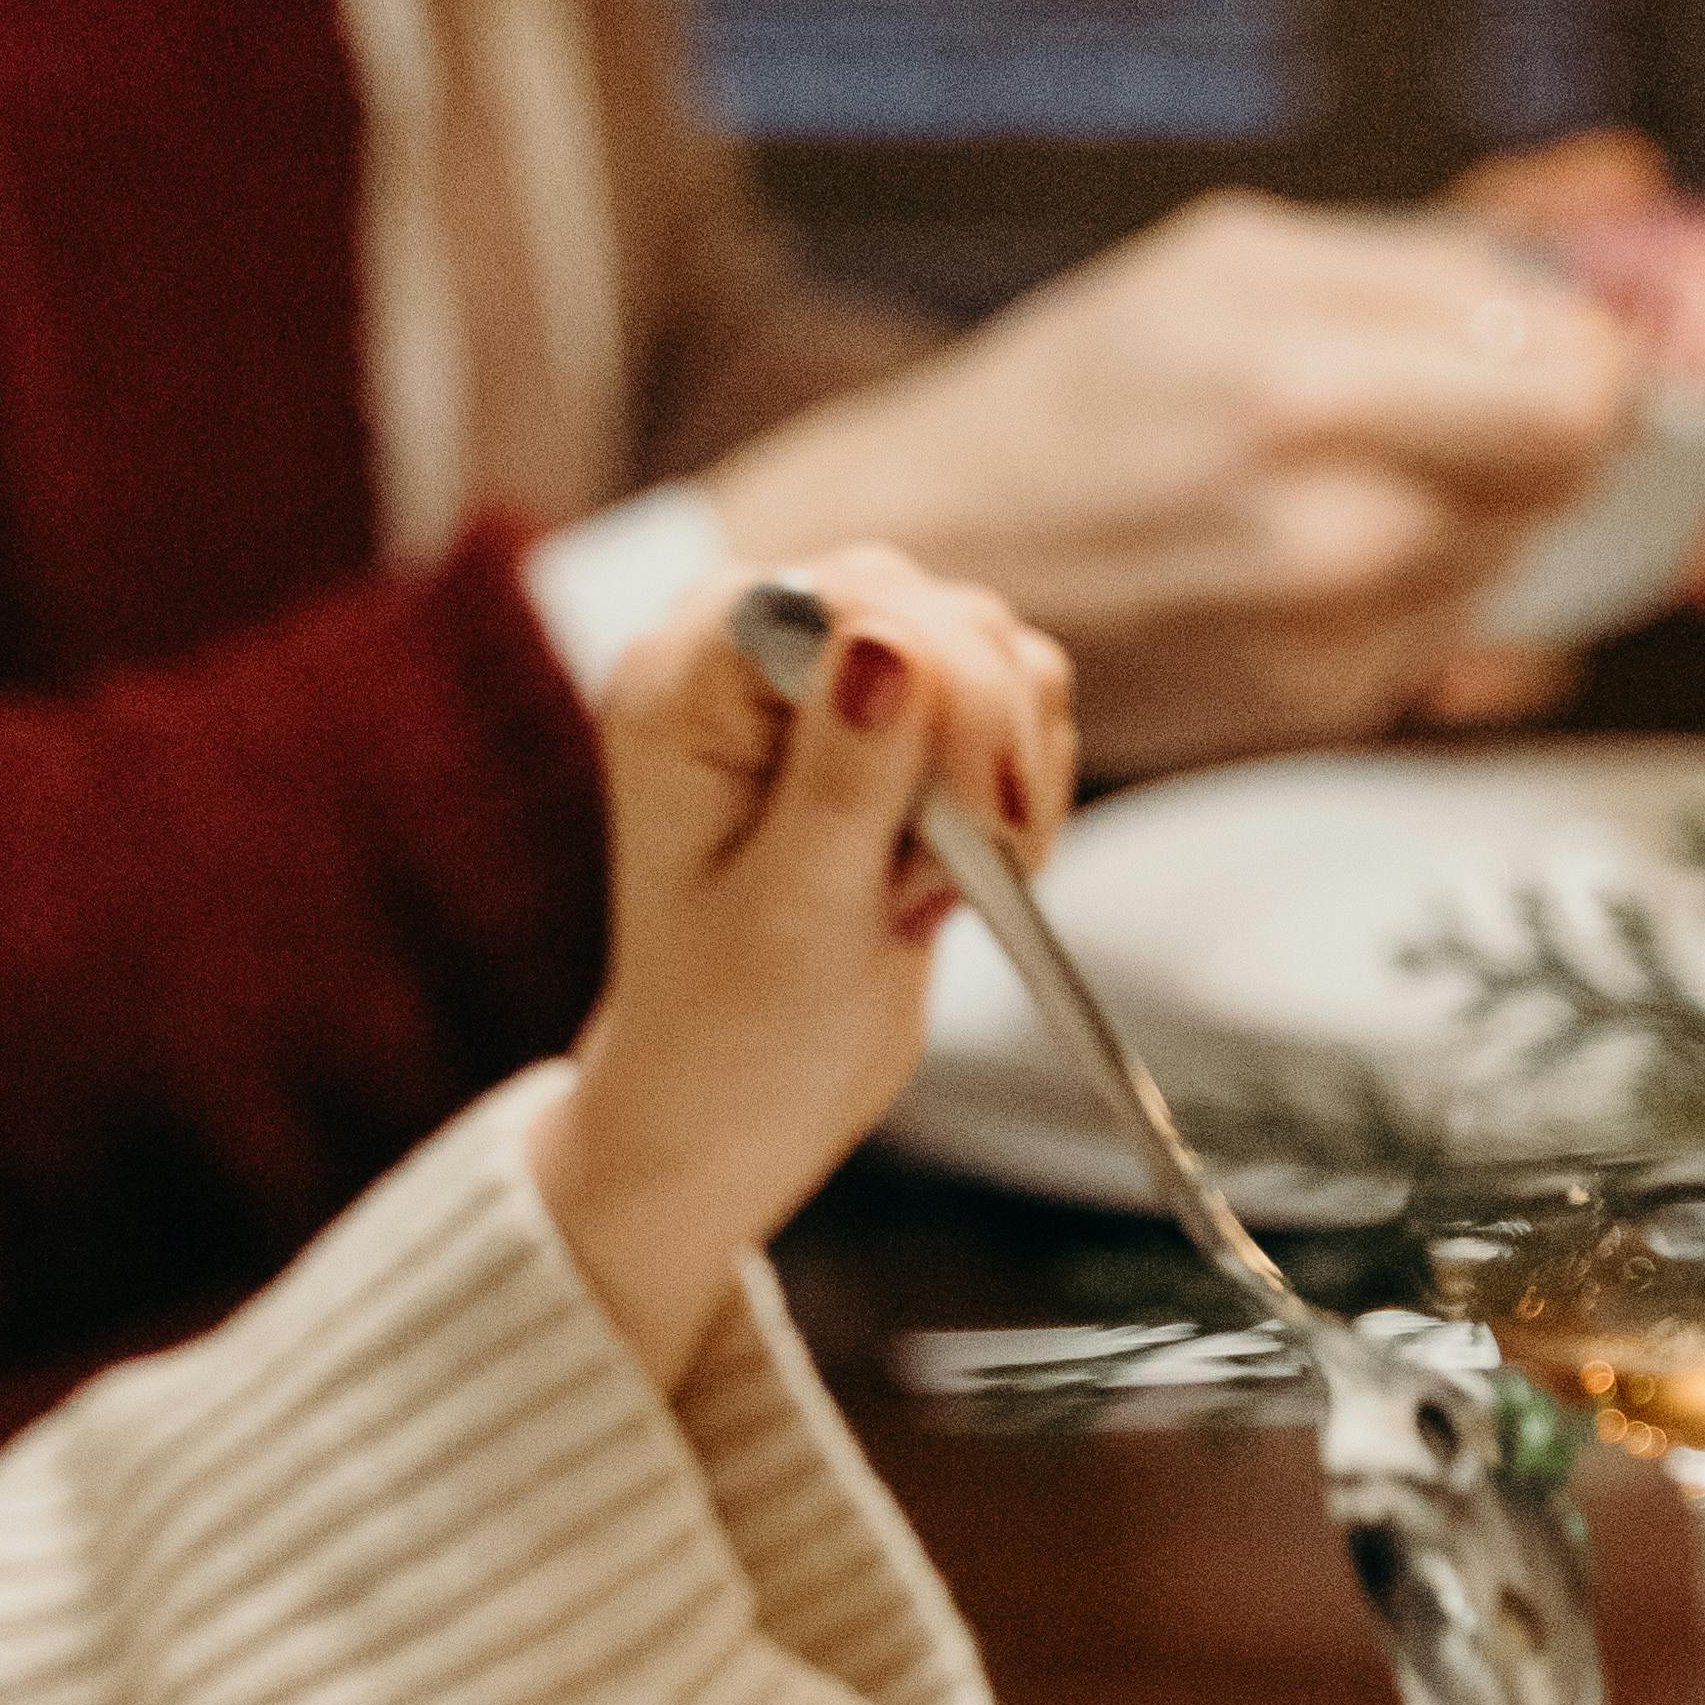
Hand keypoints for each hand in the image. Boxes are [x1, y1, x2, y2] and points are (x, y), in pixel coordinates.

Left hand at [530, 537, 1072, 1391]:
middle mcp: (749, 656)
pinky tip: (965, 871)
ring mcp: (826, 678)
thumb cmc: (738, 1034)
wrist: (740, 1102)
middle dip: (979, 743)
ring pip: (988, 647)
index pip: (842, 602)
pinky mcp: (895, 718)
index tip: (972, 817)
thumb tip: (889, 640)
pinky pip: (1012, 697)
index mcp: (685, 687)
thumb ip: (843, 775)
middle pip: (928, 609)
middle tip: (959, 872)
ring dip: (1005, 775)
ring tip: (933, 888)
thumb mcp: (793, 916)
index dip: (935, 687)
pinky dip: (1019, 788)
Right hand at [700, 188, 1636, 778]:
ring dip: (1471, 504)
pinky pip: (1446, 625)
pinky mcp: (1321, 707)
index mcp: (1311, 387)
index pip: (1581, 384)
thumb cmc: (1067, 399)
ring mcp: (1332, 637)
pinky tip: (1305, 549)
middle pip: (1568, 473)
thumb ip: (1437, 253)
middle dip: (1532, 425)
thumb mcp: (1236, 258)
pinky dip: (1410, 580)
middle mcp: (1334, 529)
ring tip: (1344, 472)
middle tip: (1446, 398)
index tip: (1545, 336)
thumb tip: (1623, 200)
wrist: (927, 559)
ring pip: (1517, 551)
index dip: (1583, 350)